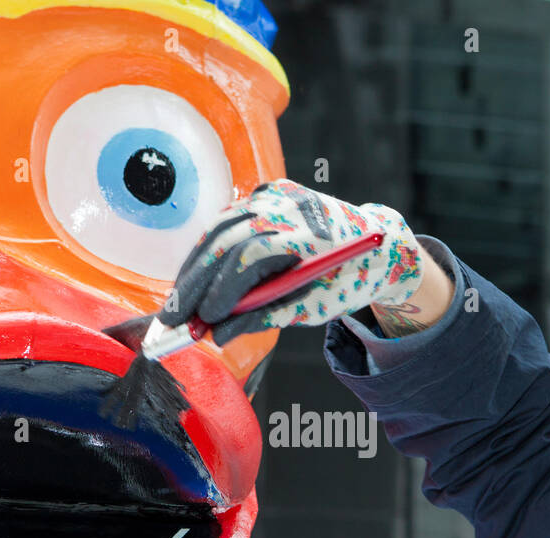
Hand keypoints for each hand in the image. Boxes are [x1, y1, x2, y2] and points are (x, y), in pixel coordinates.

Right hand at [159, 178, 423, 344]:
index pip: (250, 258)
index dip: (222, 291)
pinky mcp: (268, 191)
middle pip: (225, 241)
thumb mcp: (313, 307)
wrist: (377, 242)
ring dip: (194, 267)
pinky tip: (194, 278)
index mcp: (306, 234)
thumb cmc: (346, 280)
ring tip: (177, 304)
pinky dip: (208, 249)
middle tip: (172, 319)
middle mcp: (287, 206)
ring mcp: (276, 193)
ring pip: (219, 228)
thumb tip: (218, 334)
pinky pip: (228, 220)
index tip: (203, 322)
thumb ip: (265, 317)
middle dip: (194, 283)